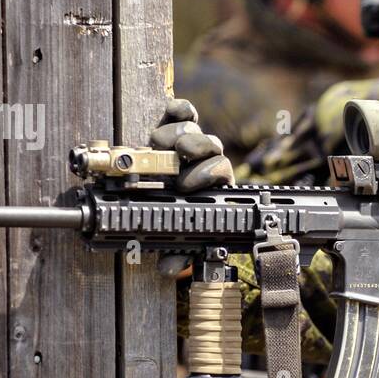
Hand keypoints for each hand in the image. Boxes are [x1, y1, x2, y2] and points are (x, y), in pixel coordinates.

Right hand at [152, 98, 232, 276]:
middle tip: (175, 156)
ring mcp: (192, 142)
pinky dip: (178, 109)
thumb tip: (169, 268)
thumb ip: (179, 253)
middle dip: (195, 150)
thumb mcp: (180, 237)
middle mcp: (206, 161)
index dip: (206, 175)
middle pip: (211, 145)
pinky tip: (170, 112)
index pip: (221, 172)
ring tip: (157, 141)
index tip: (185, 186)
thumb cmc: (176, 221)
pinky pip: (183, 110)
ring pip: (195, 128)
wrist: (164, 198)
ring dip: (179, 132)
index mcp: (213, 187)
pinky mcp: (176, 124)